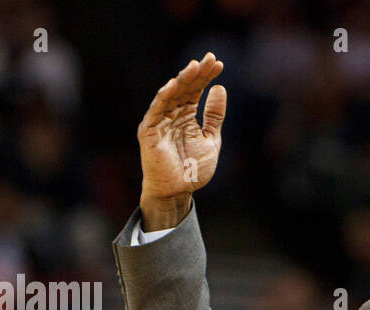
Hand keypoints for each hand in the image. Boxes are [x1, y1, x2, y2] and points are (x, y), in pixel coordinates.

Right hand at [137, 52, 226, 228]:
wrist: (179, 191)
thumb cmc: (193, 169)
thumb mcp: (211, 139)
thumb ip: (214, 116)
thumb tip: (220, 88)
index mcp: (186, 115)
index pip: (195, 90)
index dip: (205, 77)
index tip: (218, 64)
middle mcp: (171, 114)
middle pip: (184, 88)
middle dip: (196, 73)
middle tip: (209, 59)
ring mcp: (160, 121)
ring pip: (170, 95)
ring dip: (182, 80)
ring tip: (194, 66)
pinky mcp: (149, 131)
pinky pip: (155, 112)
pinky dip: (163, 98)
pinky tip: (173, 86)